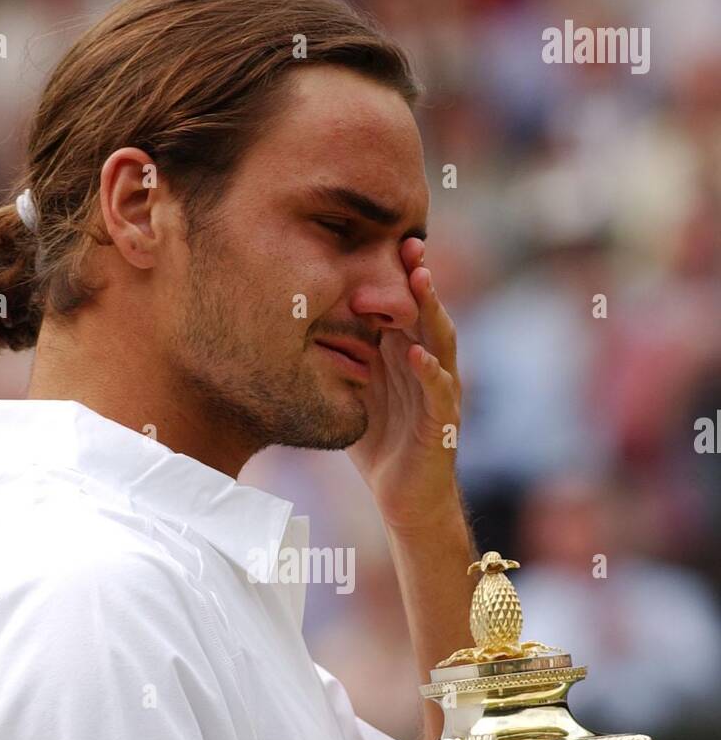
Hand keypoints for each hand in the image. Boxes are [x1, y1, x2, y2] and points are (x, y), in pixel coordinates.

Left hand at [346, 237, 461, 529]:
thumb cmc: (380, 445)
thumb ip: (336, 361)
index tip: (382, 240)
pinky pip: (440, 391)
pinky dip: (430, 371)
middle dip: (420, 278)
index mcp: (404, 355)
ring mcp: (440, 391)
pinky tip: (417, 354)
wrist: (405, 499)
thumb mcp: (352, 393)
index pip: (402, 307)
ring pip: (442, 342)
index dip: (395, 276)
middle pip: (426, 313)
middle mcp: (427, 365)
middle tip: (409, 243)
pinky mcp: (443, 422)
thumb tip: (295, 331)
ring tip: (421, 282)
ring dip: (432, 311)